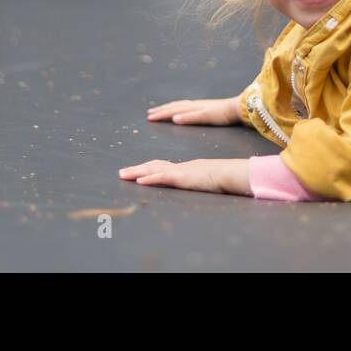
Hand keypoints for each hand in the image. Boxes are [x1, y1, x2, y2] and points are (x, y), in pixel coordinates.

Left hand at [118, 158, 250, 195]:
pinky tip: (139, 181)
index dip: (146, 168)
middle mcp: (178, 167)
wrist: (229, 172)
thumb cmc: (221, 178)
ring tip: (123, 175)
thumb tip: (195, 184)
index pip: (161, 166)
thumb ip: (197, 181)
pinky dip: (149, 179)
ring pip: (153, 170)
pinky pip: (162, 177)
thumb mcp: (205, 180)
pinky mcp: (182, 177)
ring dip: (136, 173)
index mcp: (183, 168)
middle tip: (121, 173)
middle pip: (152, 166)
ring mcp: (179, 171)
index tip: (135, 171)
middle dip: (136, 169)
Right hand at [147, 96, 242, 125]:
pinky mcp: (203, 106)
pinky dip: (178, 106)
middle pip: (174, 107)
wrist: (236, 108)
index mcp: (192, 108)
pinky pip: (185, 105)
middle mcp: (193, 104)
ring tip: (161, 109)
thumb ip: (190, 118)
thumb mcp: (205, 117)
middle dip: (161, 110)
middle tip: (150, 114)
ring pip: (179, 105)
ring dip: (168, 107)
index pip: (172, 111)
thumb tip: (174, 119)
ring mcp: (198, 104)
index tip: (149, 118)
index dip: (161, 114)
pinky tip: (180, 108)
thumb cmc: (222, 114)